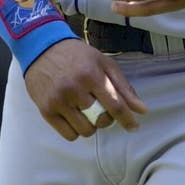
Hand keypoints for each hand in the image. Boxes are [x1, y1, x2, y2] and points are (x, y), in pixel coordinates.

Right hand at [24, 38, 146, 140]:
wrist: (42, 49)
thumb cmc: (77, 56)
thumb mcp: (103, 62)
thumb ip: (123, 86)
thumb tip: (142, 110)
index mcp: (92, 74)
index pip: (115, 104)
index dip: (127, 119)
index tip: (134, 127)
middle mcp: (75, 88)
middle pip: (101, 121)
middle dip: (106, 118)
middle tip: (101, 107)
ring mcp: (59, 101)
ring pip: (86, 131)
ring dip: (91, 125)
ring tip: (86, 110)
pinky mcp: (46, 111)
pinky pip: (69, 135)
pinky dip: (76, 130)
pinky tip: (74, 115)